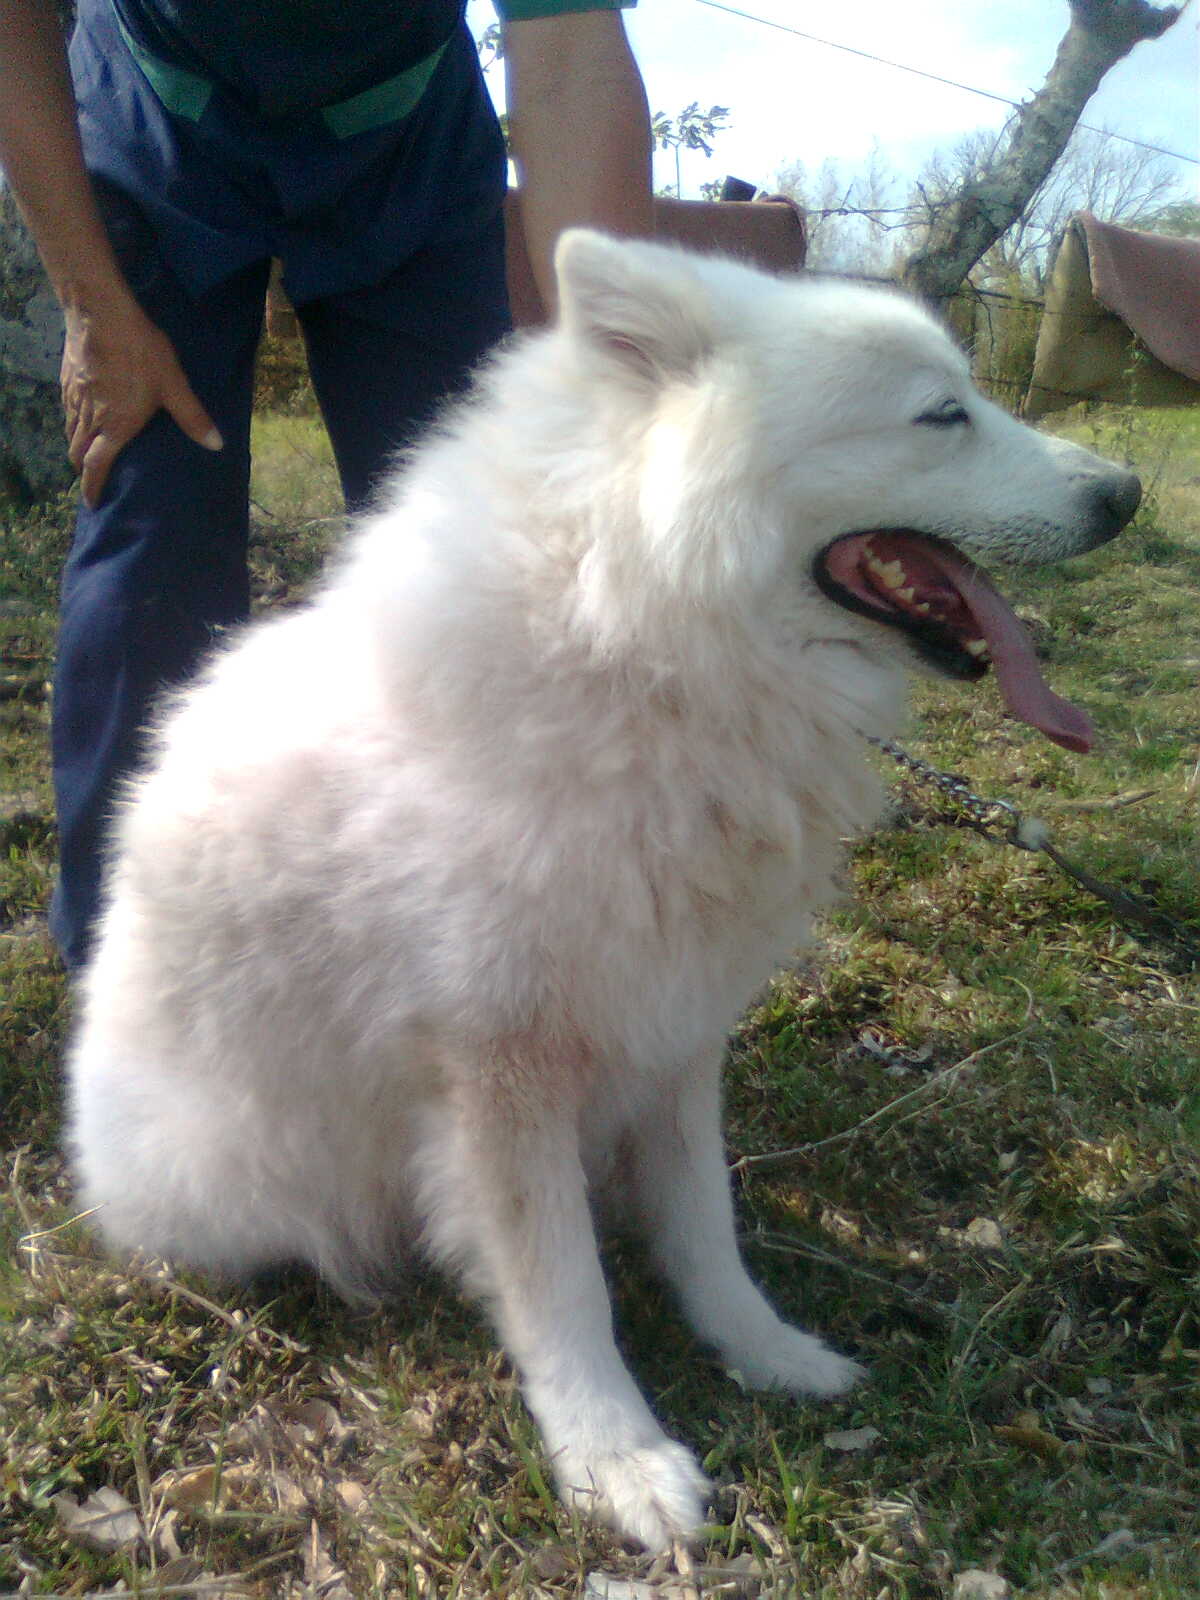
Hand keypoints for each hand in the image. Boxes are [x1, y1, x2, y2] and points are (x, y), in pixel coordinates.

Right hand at [61, 293, 222, 505]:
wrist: (100, 312)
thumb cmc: (140, 351)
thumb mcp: (174, 385)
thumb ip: (193, 417)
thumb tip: (216, 445)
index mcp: (114, 425)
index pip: (96, 466)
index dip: (92, 487)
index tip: (92, 502)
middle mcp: (89, 417)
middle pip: (78, 453)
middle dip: (83, 470)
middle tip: (92, 479)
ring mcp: (75, 398)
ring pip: (70, 431)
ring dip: (77, 447)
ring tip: (88, 453)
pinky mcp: (67, 379)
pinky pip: (67, 411)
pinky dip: (72, 423)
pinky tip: (83, 417)